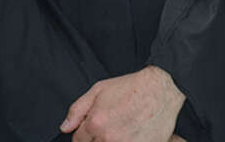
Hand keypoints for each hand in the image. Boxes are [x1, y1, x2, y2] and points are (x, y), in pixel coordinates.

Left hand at [61, 66, 184, 141]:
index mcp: (96, 123)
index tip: (89, 129)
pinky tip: (129, 134)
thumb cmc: (130, 88)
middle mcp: (110, 138)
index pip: (78, 141)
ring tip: (119, 129)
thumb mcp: (97, 91)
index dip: (82, 134)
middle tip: (107, 127)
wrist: (160, 91)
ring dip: (108, 141)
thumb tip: (65, 127)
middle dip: (95, 138)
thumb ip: (77, 111)